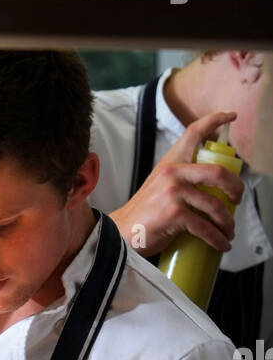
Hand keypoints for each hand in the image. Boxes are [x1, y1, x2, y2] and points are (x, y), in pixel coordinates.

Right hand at [109, 110, 243, 256]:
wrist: (121, 233)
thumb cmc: (144, 214)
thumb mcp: (161, 187)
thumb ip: (182, 181)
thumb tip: (211, 190)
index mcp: (171, 163)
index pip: (194, 132)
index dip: (215, 120)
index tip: (230, 116)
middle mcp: (173, 173)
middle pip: (217, 173)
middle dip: (236, 188)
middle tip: (238, 199)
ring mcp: (173, 193)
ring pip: (215, 205)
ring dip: (227, 222)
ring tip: (228, 232)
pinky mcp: (174, 214)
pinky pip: (205, 227)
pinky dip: (217, 238)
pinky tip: (222, 243)